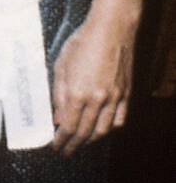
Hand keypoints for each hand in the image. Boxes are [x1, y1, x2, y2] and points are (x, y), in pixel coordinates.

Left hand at [51, 15, 134, 155]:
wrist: (111, 31)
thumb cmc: (81, 43)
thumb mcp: (61, 66)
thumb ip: (58, 94)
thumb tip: (57, 118)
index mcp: (77, 92)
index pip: (68, 126)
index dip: (61, 140)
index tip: (55, 147)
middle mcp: (97, 99)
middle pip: (85, 132)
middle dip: (74, 146)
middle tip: (66, 152)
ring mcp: (115, 98)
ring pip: (103, 130)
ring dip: (90, 141)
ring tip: (80, 144)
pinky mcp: (126, 94)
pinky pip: (119, 120)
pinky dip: (108, 130)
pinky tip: (100, 130)